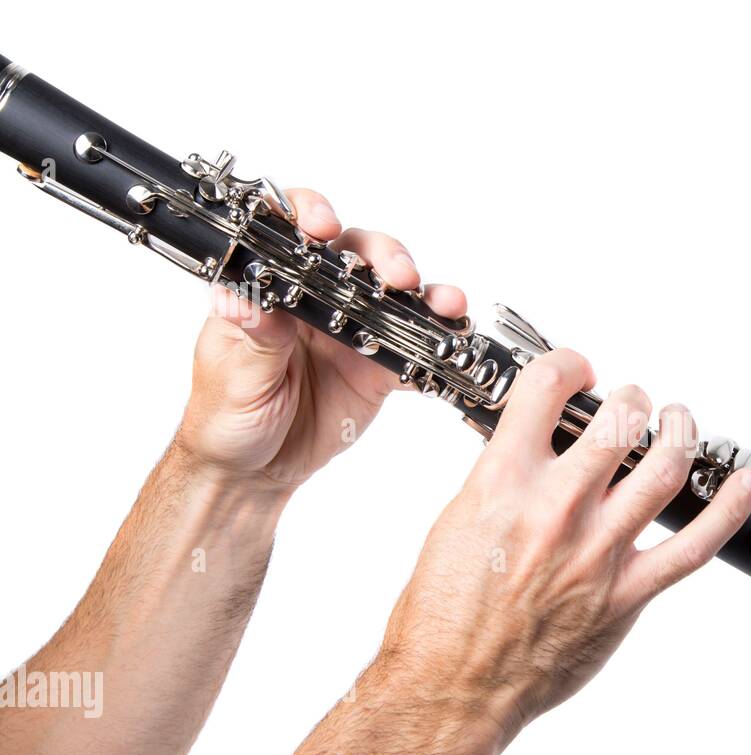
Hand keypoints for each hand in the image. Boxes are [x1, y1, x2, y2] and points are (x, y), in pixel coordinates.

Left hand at [177, 188, 467, 487]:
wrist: (254, 471)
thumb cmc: (225, 416)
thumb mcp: (234, 376)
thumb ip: (253, 336)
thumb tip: (242, 296)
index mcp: (270, 289)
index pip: (290, 231)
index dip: (310, 214)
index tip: (323, 226)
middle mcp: (314, 300)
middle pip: (356, 253)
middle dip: (383, 255)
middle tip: (397, 276)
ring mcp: (351, 331)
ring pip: (393, 294)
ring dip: (423, 292)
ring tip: (441, 303)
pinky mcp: (377, 368)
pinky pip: (413, 348)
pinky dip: (436, 343)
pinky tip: (452, 341)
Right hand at [382, 348, 750, 735]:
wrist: (452, 685)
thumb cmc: (443, 612)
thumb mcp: (455, 519)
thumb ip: (501, 476)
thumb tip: (531, 444)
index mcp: (502, 482)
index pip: (547, 388)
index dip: (570, 365)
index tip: (579, 372)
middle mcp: (555, 510)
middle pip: (620, 421)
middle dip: (633, 398)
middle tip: (634, 403)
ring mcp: (597, 552)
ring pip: (665, 469)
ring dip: (681, 432)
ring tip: (679, 422)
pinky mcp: (625, 595)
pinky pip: (694, 546)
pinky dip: (728, 509)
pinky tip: (743, 483)